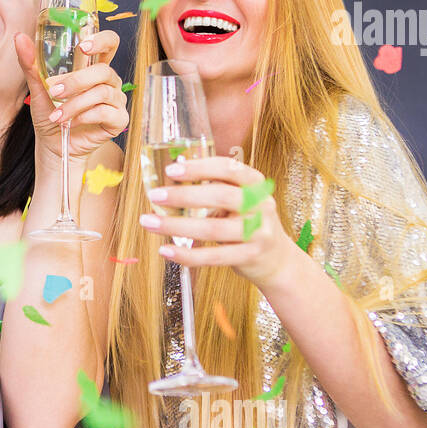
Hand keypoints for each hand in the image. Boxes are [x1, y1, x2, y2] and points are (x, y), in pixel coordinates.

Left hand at [14, 29, 127, 164]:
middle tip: (55, 92)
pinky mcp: (119, 120)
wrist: (53, 145)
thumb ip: (31, 63)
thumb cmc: (50, 112)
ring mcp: (116, 100)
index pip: (110, 43)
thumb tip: (19, 38)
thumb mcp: (38, 87)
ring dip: (75, 104)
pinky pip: (105, 112)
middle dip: (77, 81)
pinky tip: (71, 123)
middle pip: (104, 70)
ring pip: (102, 92)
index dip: (101, 40)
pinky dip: (84, 117)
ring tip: (56, 115)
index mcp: (94, 66)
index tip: (83, 46)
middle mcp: (109, 81)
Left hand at [139, 155, 299, 291]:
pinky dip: (186, 255)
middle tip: (155, 196)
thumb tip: (169, 180)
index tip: (171, 170)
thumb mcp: (240, 200)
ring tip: (149, 222)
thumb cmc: (248, 222)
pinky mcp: (250, 256)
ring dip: (176, 226)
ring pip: (213, 228)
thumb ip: (214, 189)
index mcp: (255, 184)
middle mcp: (260, 205)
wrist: (277, 259)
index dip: (200, 167)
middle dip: (184, 195)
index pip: (228, 168)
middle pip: (220, 196)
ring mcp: (258, 232)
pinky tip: (165, 250)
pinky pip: (213, 256)